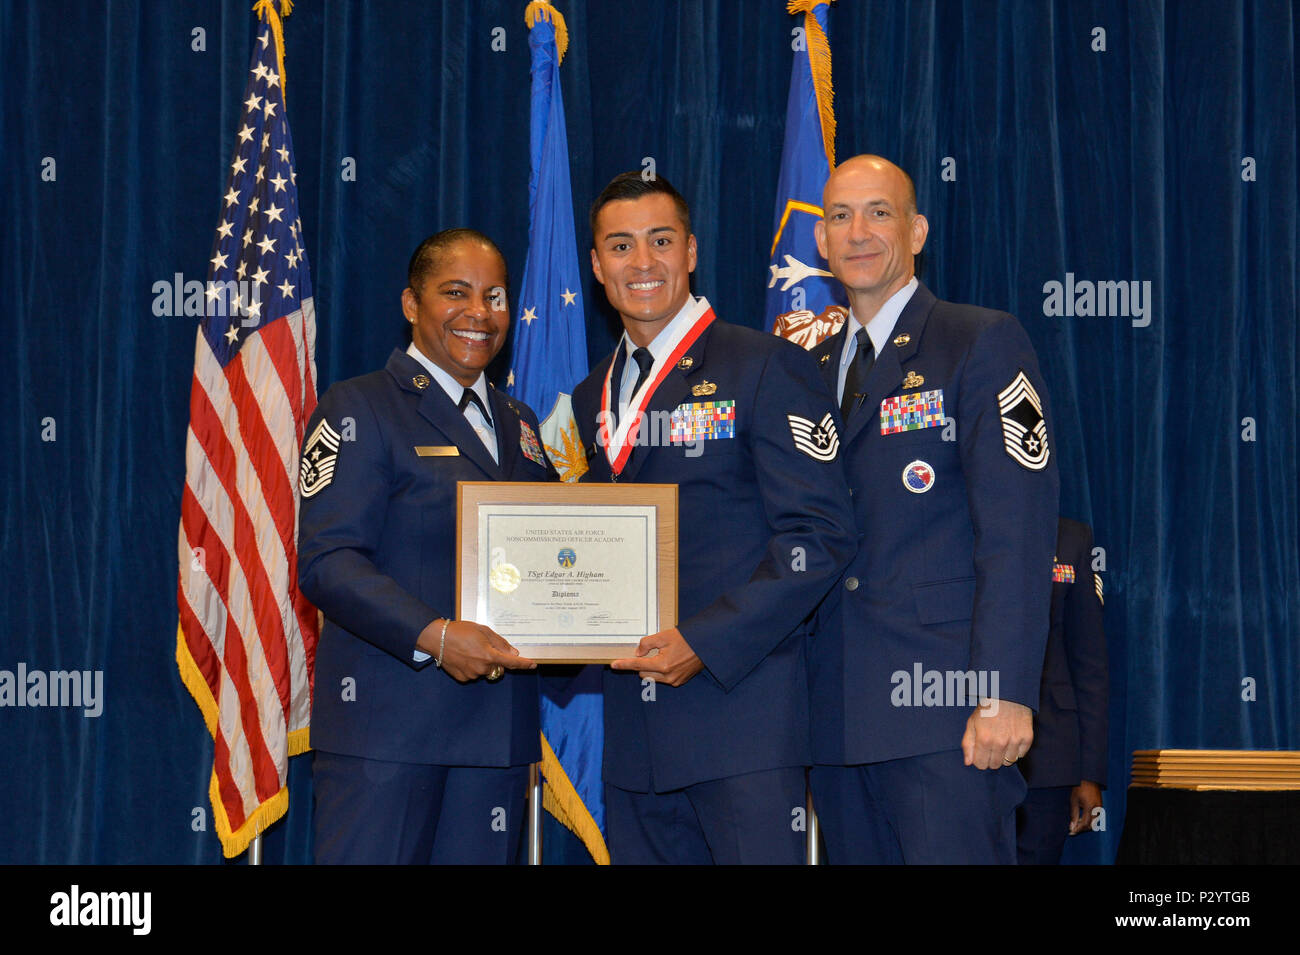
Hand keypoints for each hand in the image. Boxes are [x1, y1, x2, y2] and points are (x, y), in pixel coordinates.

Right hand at [416, 618, 534, 682]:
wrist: (438, 638)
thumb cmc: (461, 631)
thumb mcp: (483, 631)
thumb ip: (500, 643)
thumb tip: (513, 653)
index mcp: (489, 655)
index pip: (512, 662)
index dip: (524, 664)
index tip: (533, 665)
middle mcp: (482, 667)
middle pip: (498, 667)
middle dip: (496, 660)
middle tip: (484, 647)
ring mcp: (472, 674)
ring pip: (485, 671)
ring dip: (483, 663)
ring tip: (470, 650)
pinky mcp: (463, 678)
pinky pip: (474, 674)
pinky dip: (472, 667)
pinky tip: (463, 657)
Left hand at [610, 627, 703, 686]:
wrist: (706, 645)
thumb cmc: (686, 639)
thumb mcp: (664, 636)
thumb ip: (647, 643)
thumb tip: (638, 653)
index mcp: (663, 664)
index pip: (637, 665)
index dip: (624, 664)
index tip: (613, 665)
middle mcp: (667, 676)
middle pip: (643, 673)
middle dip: (643, 664)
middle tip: (652, 652)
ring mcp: (674, 680)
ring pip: (652, 677)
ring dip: (652, 668)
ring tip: (664, 655)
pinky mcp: (679, 682)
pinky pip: (663, 678)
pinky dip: (662, 671)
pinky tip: (671, 660)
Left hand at [961, 698, 1032, 769]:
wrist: (1008, 695)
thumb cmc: (987, 709)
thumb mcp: (972, 723)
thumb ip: (968, 744)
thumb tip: (968, 762)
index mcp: (984, 739)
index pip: (981, 765)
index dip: (979, 760)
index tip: (981, 753)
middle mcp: (1000, 743)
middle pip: (995, 765)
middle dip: (991, 759)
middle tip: (991, 747)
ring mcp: (1015, 741)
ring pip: (1008, 762)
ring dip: (1004, 755)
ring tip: (1001, 742)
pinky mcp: (1027, 738)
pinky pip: (1021, 755)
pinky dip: (1016, 750)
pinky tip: (1011, 739)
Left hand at [1068, 781, 1103, 834]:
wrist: (1088, 779)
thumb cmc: (1079, 788)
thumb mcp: (1074, 801)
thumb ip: (1074, 814)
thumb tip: (1072, 826)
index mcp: (1089, 807)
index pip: (1085, 824)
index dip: (1078, 829)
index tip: (1071, 832)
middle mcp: (1097, 809)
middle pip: (1091, 825)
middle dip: (1082, 828)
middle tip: (1072, 828)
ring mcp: (1100, 808)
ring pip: (1094, 822)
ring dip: (1086, 825)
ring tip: (1077, 823)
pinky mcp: (1100, 806)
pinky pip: (1096, 818)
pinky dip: (1089, 820)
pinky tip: (1082, 818)